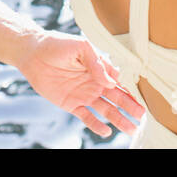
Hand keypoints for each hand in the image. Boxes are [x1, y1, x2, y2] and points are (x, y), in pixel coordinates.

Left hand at [14, 29, 144, 137]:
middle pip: (117, 98)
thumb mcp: (81, 46)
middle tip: (142, 116)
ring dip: (119, 119)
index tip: (143, 98)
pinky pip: (87, 117)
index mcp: (99, 68)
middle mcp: (94, 83)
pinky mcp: (71, 104)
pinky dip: (96, 125)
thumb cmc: (57, 45)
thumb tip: (111, 80)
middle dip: (130, 107)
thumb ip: (97, 63)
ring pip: (106, 110)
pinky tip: (107, 131)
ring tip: (132, 128)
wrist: (33, 53)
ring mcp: (83, 94)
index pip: (119, 81)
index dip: (131, 90)